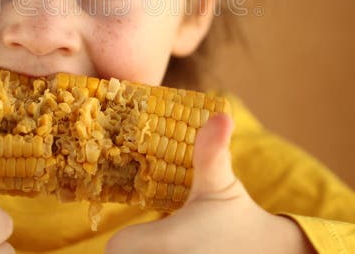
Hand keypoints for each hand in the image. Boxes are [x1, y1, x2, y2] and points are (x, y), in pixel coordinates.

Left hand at [106, 114, 313, 253]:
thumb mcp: (221, 184)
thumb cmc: (238, 218)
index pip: (117, 248)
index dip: (124, 242)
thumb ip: (212, 151)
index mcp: (170, 241)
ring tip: (171, 249)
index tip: (141, 234)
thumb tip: (221, 114)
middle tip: (154, 244)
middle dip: (137, 253)